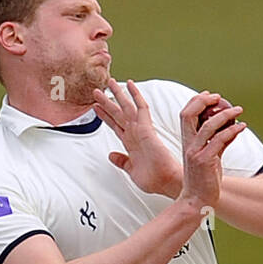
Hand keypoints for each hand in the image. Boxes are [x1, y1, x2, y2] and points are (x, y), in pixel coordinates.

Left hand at [92, 78, 183, 196]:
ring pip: (126, 107)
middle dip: (107, 101)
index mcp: (131, 143)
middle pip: (118, 114)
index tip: (96, 108)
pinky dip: (135, 95)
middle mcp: (135, 134)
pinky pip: (141, 107)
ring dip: (117, 94)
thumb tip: (111, 156)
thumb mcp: (132, 170)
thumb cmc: (155, 179)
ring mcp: (141, 130)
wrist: (166, 182)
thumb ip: (122, 161)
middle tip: (97, 90)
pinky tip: (130, 84)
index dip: (105, 116)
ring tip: (108, 82)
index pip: (115, 125)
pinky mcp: (147, 128)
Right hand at [178, 90, 245, 211]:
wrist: (197, 201)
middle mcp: (188, 145)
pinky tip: (242, 127)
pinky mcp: (205, 161)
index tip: (209, 95)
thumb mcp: (210, 158)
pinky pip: (220, 140)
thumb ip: (218, 143)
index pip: (185, 114)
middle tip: (219, 97)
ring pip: (208, 125)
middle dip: (204, 101)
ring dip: (225, 114)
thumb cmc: (203, 181)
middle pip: (189, 114)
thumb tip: (233, 129)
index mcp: (186, 143)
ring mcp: (196, 152)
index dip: (196, 101)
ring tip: (238, 109)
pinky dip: (233, 130)